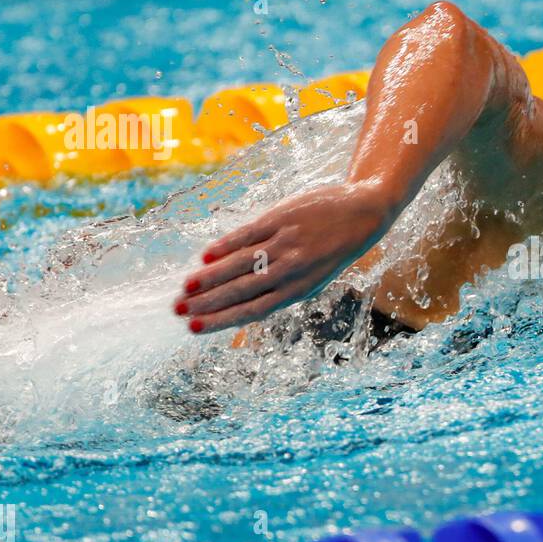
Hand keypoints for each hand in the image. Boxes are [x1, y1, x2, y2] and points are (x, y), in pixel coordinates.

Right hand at [174, 182, 391, 333]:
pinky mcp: (282, 218)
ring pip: (241, 264)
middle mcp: (292, 269)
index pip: (254, 310)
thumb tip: (237, 298)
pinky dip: (226, 245)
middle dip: (207, 302)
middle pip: (242, 290)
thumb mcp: (312, 275)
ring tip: (185, 287)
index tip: (194, 329)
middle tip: (178, 310)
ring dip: (210, 277)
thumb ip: (279, 286)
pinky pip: (248, 234)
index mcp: (299, 289)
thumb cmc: (331, 249)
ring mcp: (286, 243)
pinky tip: (205, 256)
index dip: (222, 321)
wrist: (364, 212)